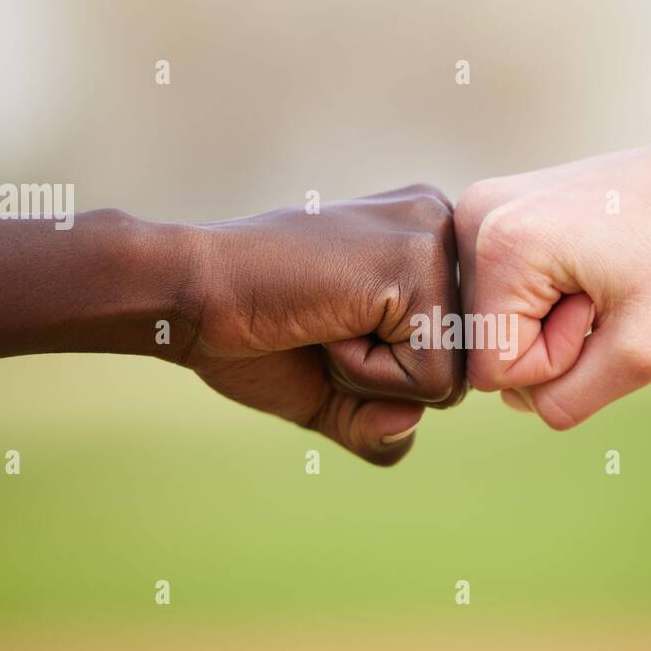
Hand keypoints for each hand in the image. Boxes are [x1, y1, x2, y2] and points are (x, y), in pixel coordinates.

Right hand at [180, 184, 466, 464]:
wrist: (188, 297)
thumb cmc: (254, 338)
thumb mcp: (336, 396)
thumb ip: (387, 424)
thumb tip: (412, 422)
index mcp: (430, 244)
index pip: (454, 358)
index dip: (387, 378)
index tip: (327, 327)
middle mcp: (442, 226)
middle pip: (462, 370)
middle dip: (385, 382)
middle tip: (322, 327)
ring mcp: (434, 238)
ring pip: (451, 378)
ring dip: (372, 378)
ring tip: (323, 321)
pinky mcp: (417, 262)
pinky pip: (428, 376)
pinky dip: (364, 373)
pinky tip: (323, 320)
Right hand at [453, 116, 650, 428]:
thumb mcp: (644, 354)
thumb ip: (568, 401)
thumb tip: (518, 401)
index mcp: (501, 245)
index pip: (493, 368)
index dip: (557, 363)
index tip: (605, 311)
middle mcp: (475, 217)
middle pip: (489, 343)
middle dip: (553, 341)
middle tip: (608, 293)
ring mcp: (483, 208)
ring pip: (497, 320)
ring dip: (552, 320)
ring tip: (603, 277)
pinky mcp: (500, 211)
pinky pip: (507, 293)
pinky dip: (549, 297)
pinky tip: (590, 266)